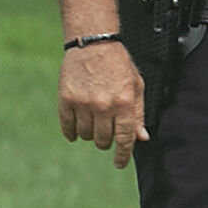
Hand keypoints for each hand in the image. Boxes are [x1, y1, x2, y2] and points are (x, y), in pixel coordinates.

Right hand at [58, 42, 148, 169]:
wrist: (93, 44)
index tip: (120, 163)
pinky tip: (76, 130)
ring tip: (94, 123)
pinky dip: (72, 132)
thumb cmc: (118, 65)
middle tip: (107, 133)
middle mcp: (103, 106)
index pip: (124, 138)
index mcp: (124, 103)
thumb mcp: (136, 87)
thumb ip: (138, 114)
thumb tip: (141, 138)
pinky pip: (67, 126)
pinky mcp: (66, 99)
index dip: (123, 155)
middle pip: (103, 140)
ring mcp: (83, 103)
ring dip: (90, 135)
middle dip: (106, 141)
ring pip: (85, 135)